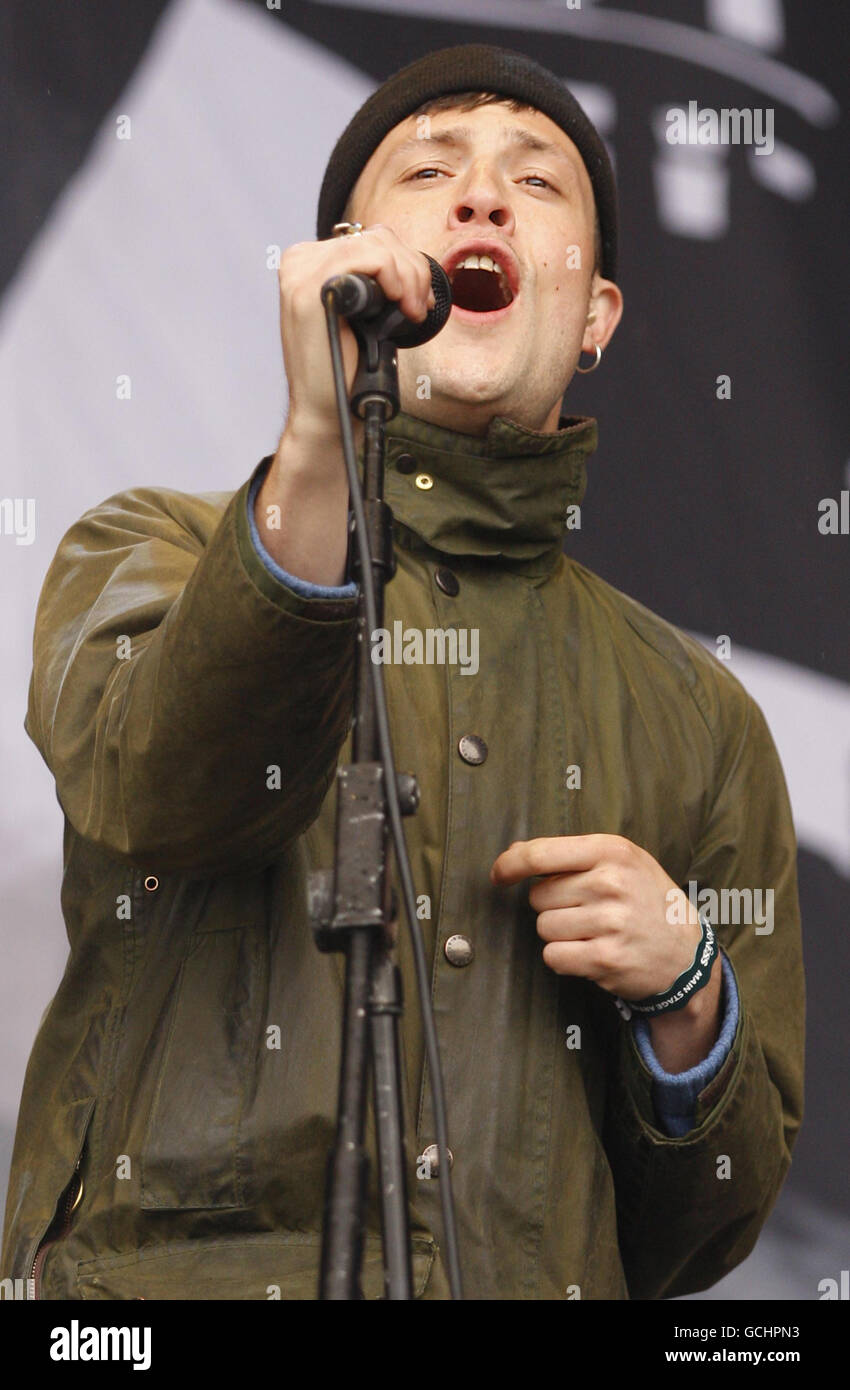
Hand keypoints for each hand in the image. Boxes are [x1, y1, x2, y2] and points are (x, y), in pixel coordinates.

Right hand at [277, 225, 434, 451]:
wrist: (326, 411)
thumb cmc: (345, 370)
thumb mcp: (360, 315)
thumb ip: (370, 282)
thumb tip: (405, 261)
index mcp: (310, 264)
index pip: (371, 240)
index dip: (406, 265)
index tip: (418, 301)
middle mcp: (300, 262)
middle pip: (377, 238)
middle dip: (413, 271)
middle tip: (419, 309)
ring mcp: (301, 272)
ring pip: (376, 245)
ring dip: (408, 277)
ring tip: (411, 312)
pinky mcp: (309, 288)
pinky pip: (367, 257)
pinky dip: (394, 276)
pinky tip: (398, 304)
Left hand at [490, 834, 722, 1069]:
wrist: (687, 954)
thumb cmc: (647, 901)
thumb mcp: (622, 862)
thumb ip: (570, 855)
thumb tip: (513, 855)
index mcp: (611, 850)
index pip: (540, 853)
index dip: (510, 864)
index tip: (499, 875)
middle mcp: (610, 882)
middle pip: (538, 896)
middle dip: (553, 905)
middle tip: (587, 911)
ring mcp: (609, 921)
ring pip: (543, 927)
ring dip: (560, 934)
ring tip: (594, 932)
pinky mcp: (605, 958)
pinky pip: (553, 956)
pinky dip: (565, 958)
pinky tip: (591, 952)